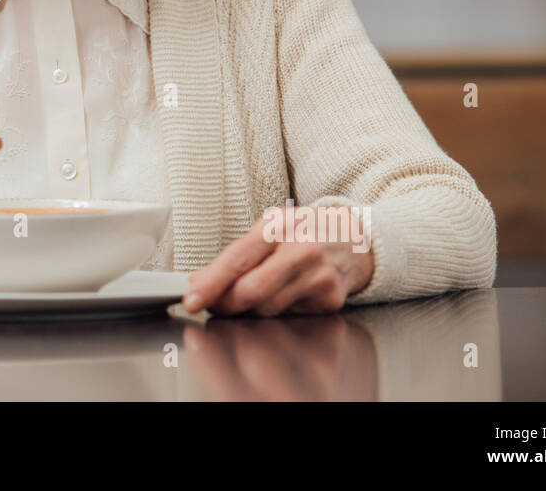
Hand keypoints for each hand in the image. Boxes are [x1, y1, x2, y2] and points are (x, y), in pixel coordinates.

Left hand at [182, 204, 374, 316]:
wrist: (354, 240)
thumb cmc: (303, 232)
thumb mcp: (269, 230)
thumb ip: (236, 256)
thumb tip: (199, 280)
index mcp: (279, 227)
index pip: (238, 259)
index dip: (211, 282)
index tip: (191, 299)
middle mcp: (301, 251)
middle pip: (251, 290)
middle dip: (225, 304)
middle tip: (213, 305)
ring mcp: (318, 277)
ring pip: (267, 309)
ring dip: (248, 311)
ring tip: (246, 298)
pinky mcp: (330, 301)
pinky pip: (288, 317)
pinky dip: (275, 313)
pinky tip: (280, 298)